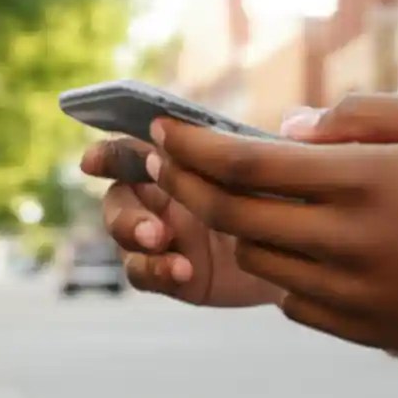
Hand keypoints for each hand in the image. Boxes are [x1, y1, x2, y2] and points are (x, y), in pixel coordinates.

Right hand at [80, 137, 282, 306]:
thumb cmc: (289, 201)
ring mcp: (164, 240)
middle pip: (117, 201)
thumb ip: (269, 149)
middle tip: (154, 228)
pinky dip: (154, 270)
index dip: (106, 154)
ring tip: (163, 245)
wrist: (306, 257)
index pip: (130, 152)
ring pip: (124, 241)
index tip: (92, 162)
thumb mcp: (278, 170)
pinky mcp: (173, 274)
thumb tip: (288, 124)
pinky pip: (144, 274)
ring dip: (136, 241)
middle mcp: (162, 199)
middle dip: (124, 214)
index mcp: (176, 164)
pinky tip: (180, 271)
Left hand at [147, 94, 397, 350]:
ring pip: (257, 259)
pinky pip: (292, 301)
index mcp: (362, 180)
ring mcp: (351, 291)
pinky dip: (281, 271)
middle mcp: (346, 241)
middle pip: (232, 215)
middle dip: (185, 185)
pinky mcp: (362, 328)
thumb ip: (355, 115)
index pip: (245, 163)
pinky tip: (298, 248)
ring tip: (243, 202)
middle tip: (166, 164)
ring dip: (238, 227)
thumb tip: (282, 131)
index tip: (161, 132)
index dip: (193, 147)